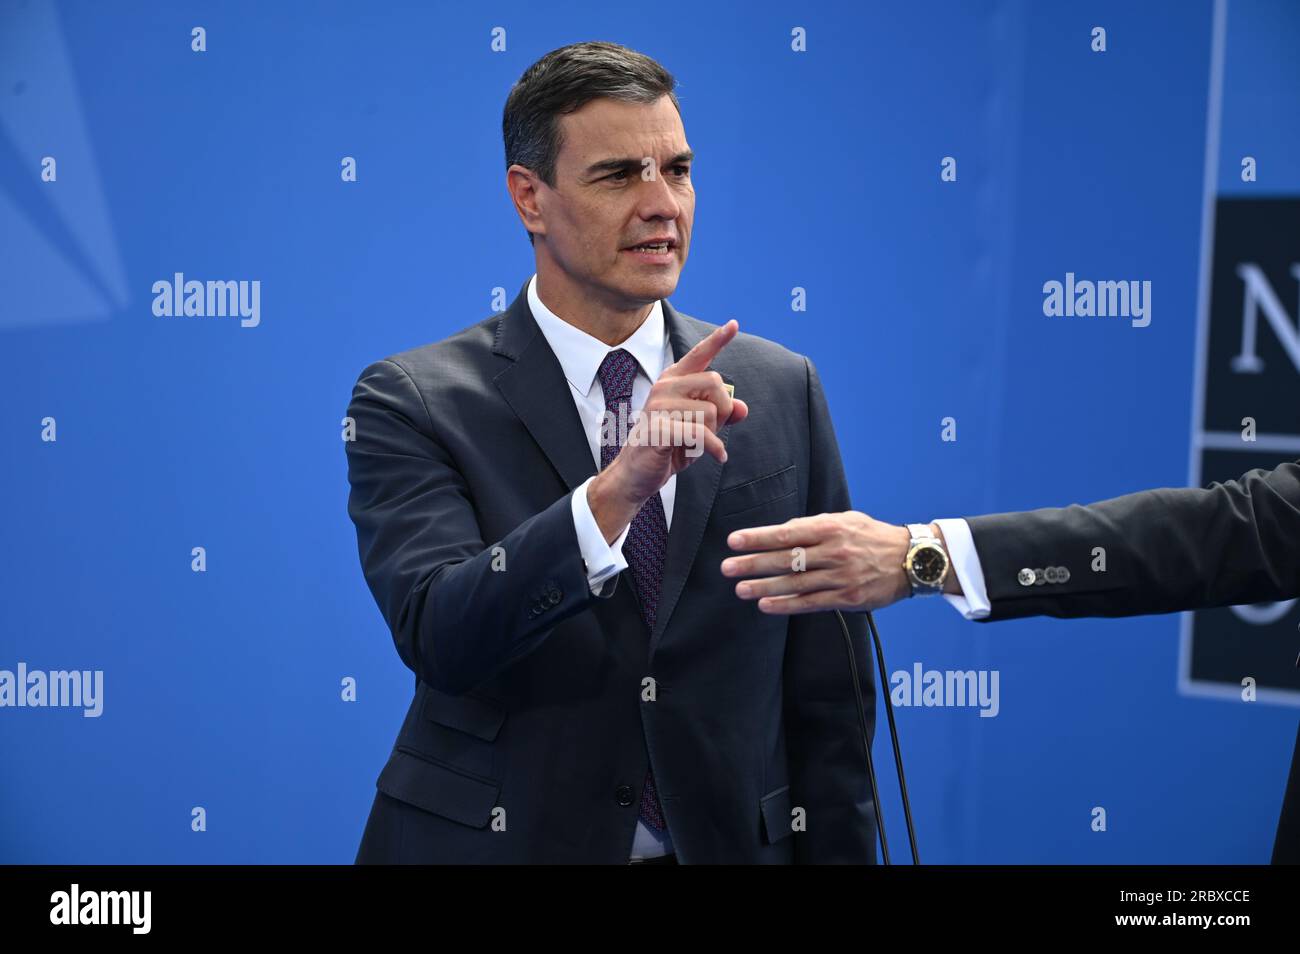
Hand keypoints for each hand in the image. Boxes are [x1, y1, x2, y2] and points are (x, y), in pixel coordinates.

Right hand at [589, 320, 748, 539]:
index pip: (698, 356)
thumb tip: (742, 408)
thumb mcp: (699, 430)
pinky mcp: (659, 427)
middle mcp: (664, 387)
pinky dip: (714, 448)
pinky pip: (702, 434)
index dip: (718, 339)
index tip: (734, 324)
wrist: (636, 475)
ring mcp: (659, 405)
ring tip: (698, 445)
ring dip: (714, 434)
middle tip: (713, 429)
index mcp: (673, 382)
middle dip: (723, 409)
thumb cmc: (667, 449)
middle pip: (716, 382)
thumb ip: (720, 416)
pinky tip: (717, 456)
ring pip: (711, 411)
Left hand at [721, 511, 914, 613]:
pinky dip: (786, 605)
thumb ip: (813, 527)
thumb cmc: (871, 537)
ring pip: (795, 583)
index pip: (786, 533)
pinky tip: (766, 605)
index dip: (758, 538)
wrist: (910, 559)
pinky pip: (811, 603)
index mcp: (830, 528)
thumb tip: (780, 532)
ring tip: (741, 589)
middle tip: (727, 568)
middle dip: (753, 563)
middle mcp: (834, 551)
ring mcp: (840, 576)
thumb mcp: (845, 520)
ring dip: (765, 587)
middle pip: (786, 559)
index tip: (733, 541)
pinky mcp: (847, 598)